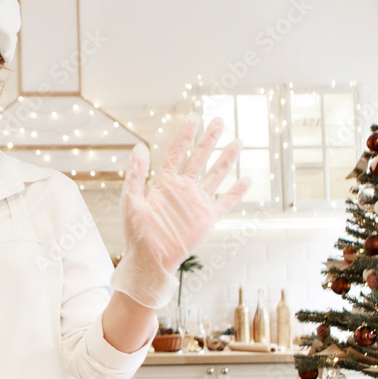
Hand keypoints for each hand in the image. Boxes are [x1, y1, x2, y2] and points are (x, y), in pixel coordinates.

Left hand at [111, 114, 248, 308]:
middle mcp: (182, 189)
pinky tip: (246, 181)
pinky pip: (225, 204)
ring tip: (237, 142)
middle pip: (199, 159)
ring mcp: (196, 203)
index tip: (194, 118)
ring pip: (215, 176)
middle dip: (209, 140)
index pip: (177, 153)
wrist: (148, 260)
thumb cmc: (136, 233)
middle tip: (220, 120)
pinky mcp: (206, 220)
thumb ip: (135, 174)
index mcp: (163, 183)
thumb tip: (140, 146)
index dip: (186, 136)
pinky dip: (235, 193)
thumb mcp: (131, 200)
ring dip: (226, 160)